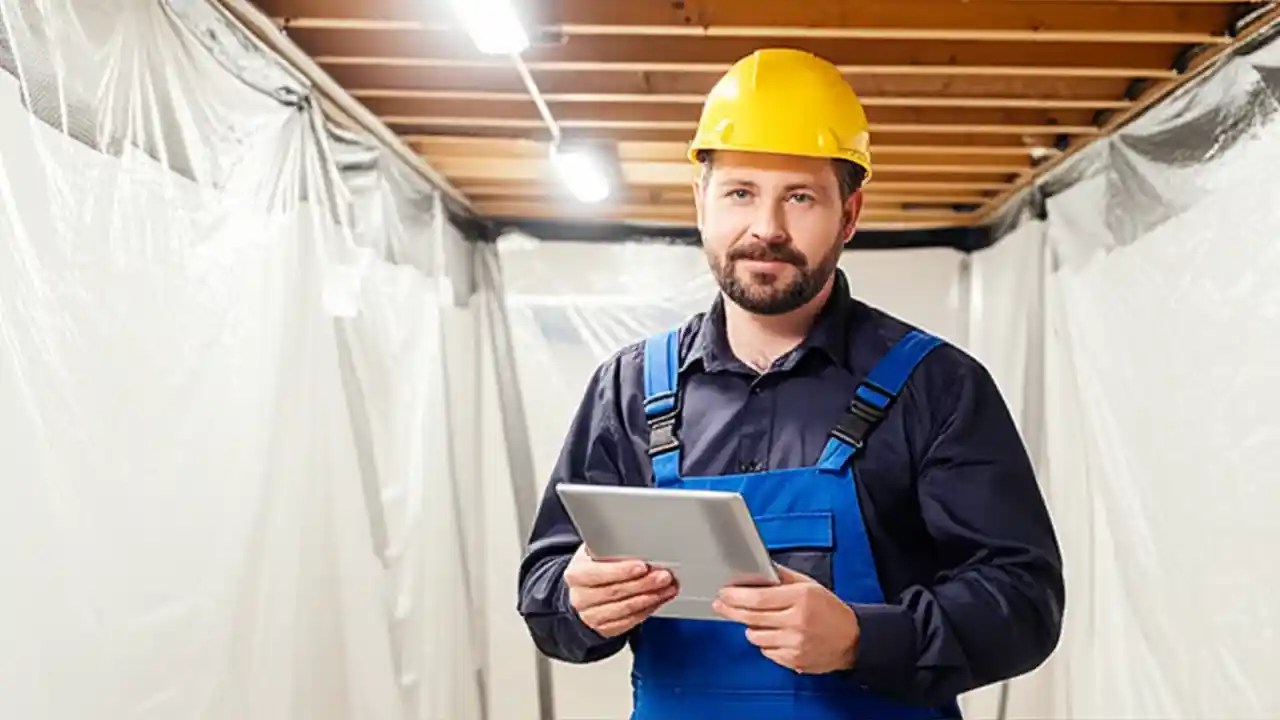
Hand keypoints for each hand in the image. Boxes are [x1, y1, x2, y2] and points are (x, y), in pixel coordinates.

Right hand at [564, 544, 677, 637]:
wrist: (582, 594)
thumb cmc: (592, 569)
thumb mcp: (594, 554)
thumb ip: (610, 551)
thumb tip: (638, 546)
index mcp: (577, 574)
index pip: (598, 574)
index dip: (622, 571)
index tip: (642, 566)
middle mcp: (581, 598)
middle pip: (615, 592)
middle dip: (643, 584)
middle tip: (663, 576)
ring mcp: (592, 616)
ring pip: (625, 609)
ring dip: (650, 598)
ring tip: (667, 588)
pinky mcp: (605, 629)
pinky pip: (630, 622)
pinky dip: (648, 610)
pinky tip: (658, 599)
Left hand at [712, 563, 859, 673]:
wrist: (852, 639)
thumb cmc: (829, 610)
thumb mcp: (809, 585)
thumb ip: (782, 576)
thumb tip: (757, 569)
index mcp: (801, 598)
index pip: (759, 597)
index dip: (736, 596)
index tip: (724, 593)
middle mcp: (797, 621)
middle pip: (751, 617)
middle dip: (731, 610)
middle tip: (720, 604)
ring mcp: (795, 643)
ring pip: (755, 637)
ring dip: (751, 628)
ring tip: (760, 621)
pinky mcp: (794, 661)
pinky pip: (766, 652)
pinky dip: (766, 643)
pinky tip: (776, 636)